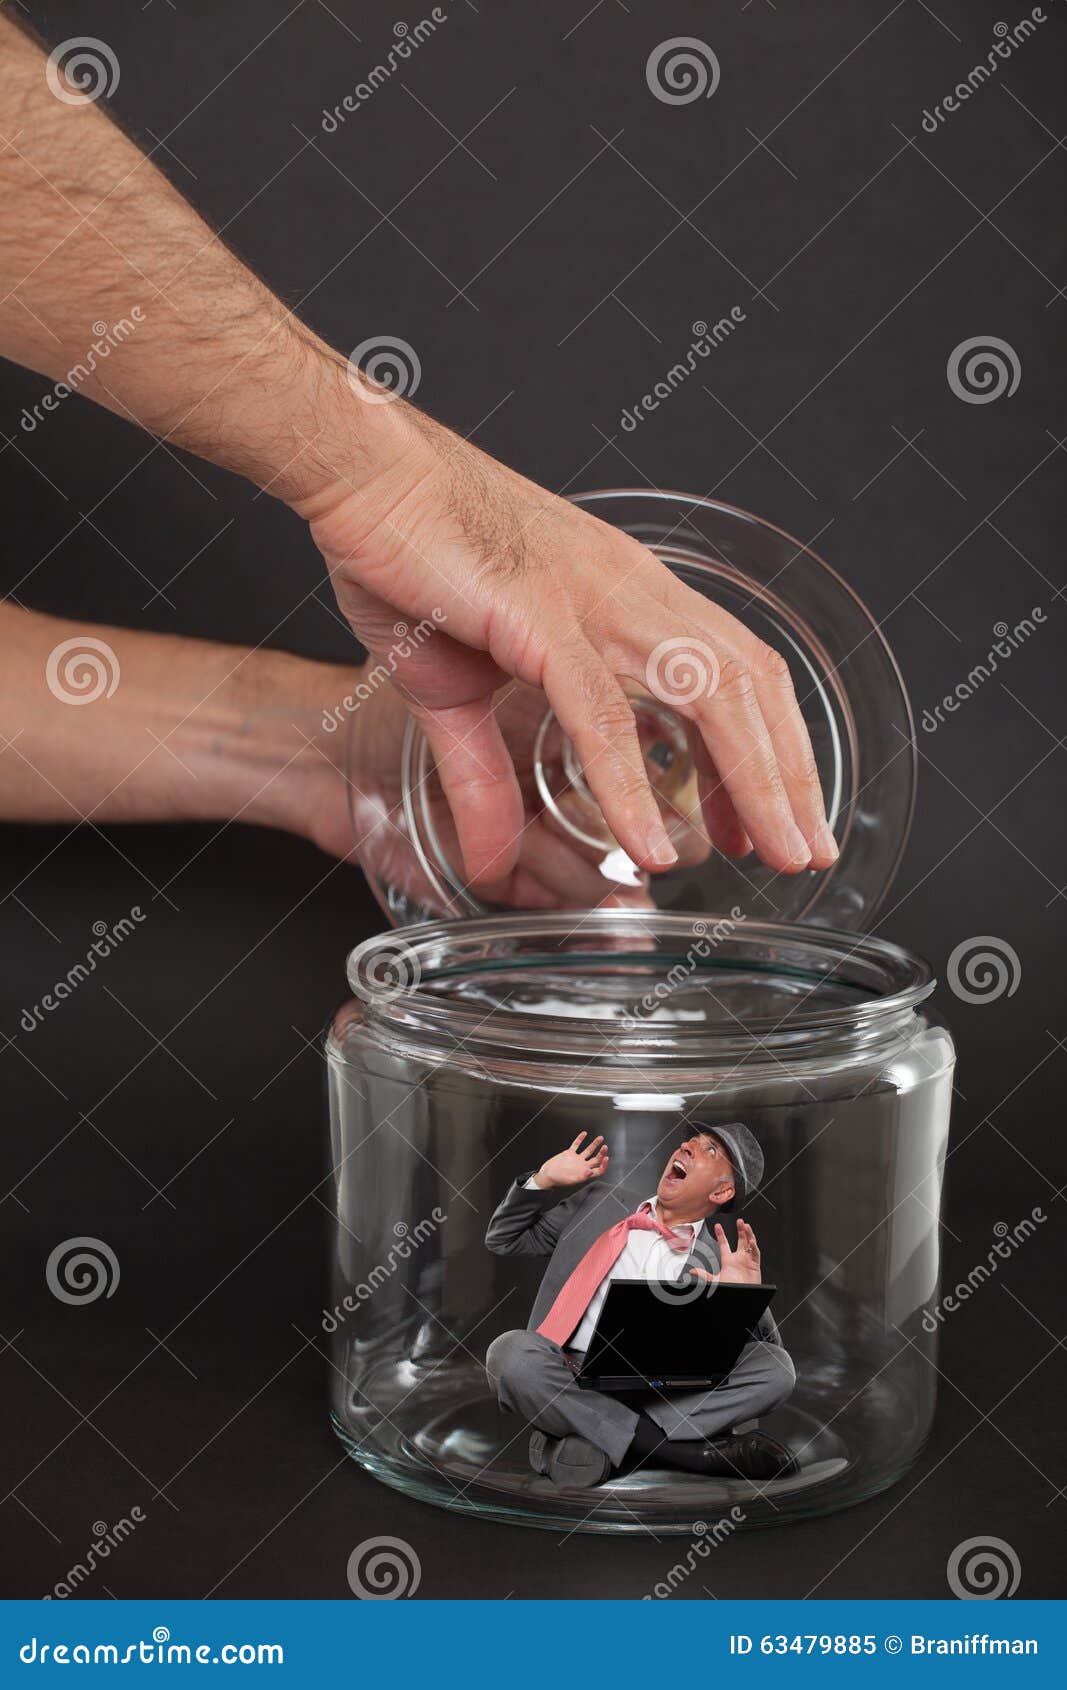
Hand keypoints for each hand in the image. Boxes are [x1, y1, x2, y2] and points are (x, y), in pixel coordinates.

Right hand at [297, 403, 837, 891]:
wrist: (361, 475)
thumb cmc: (409, 552)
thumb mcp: (454, 693)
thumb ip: (483, 778)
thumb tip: (491, 861)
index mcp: (628, 594)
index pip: (731, 673)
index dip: (766, 748)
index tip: (770, 819)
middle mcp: (633, 590)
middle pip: (749, 684)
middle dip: (790, 776)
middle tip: (809, 854)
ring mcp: (596, 598)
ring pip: (709, 694)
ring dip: (752, 782)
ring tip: (774, 855)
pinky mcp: (542, 614)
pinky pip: (603, 711)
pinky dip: (633, 784)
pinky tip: (651, 846)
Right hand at [532, 1133, 609, 1190]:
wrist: (547, 1174)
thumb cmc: (557, 1180)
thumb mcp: (570, 1180)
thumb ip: (581, 1176)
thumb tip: (590, 1172)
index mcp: (584, 1173)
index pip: (598, 1170)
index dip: (604, 1165)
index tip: (606, 1158)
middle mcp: (582, 1166)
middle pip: (596, 1159)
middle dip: (601, 1153)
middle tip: (605, 1147)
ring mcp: (577, 1159)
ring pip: (588, 1150)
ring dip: (594, 1144)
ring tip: (600, 1138)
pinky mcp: (569, 1154)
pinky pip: (576, 1145)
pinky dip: (580, 1139)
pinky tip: (584, 1134)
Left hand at [690, 1219, 762, 1285]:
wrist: (741, 1296)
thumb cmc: (730, 1288)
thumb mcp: (715, 1281)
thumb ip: (704, 1275)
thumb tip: (692, 1272)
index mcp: (728, 1261)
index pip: (724, 1244)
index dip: (721, 1235)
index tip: (718, 1226)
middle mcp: (738, 1259)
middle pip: (740, 1240)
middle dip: (740, 1230)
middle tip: (739, 1221)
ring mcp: (747, 1261)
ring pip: (749, 1244)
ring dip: (748, 1234)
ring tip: (746, 1226)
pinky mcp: (755, 1264)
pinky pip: (756, 1253)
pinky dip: (754, 1247)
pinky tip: (751, 1241)